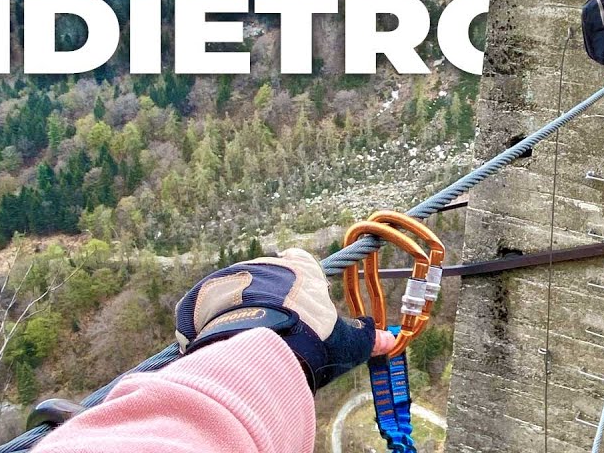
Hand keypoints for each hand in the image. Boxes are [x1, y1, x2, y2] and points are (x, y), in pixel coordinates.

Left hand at [175, 248, 387, 389]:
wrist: (261, 343)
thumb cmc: (311, 338)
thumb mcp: (345, 342)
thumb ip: (365, 339)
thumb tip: (390, 341)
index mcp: (302, 267)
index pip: (300, 260)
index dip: (301, 279)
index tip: (302, 299)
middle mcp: (270, 263)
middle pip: (271, 276)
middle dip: (273, 297)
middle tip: (278, 327)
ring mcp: (239, 274)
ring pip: (243, 288)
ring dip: (246, 307)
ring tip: (251, 337)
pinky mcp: (212, 290)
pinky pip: (217, 302)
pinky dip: (223, 317)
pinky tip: (228, 340)